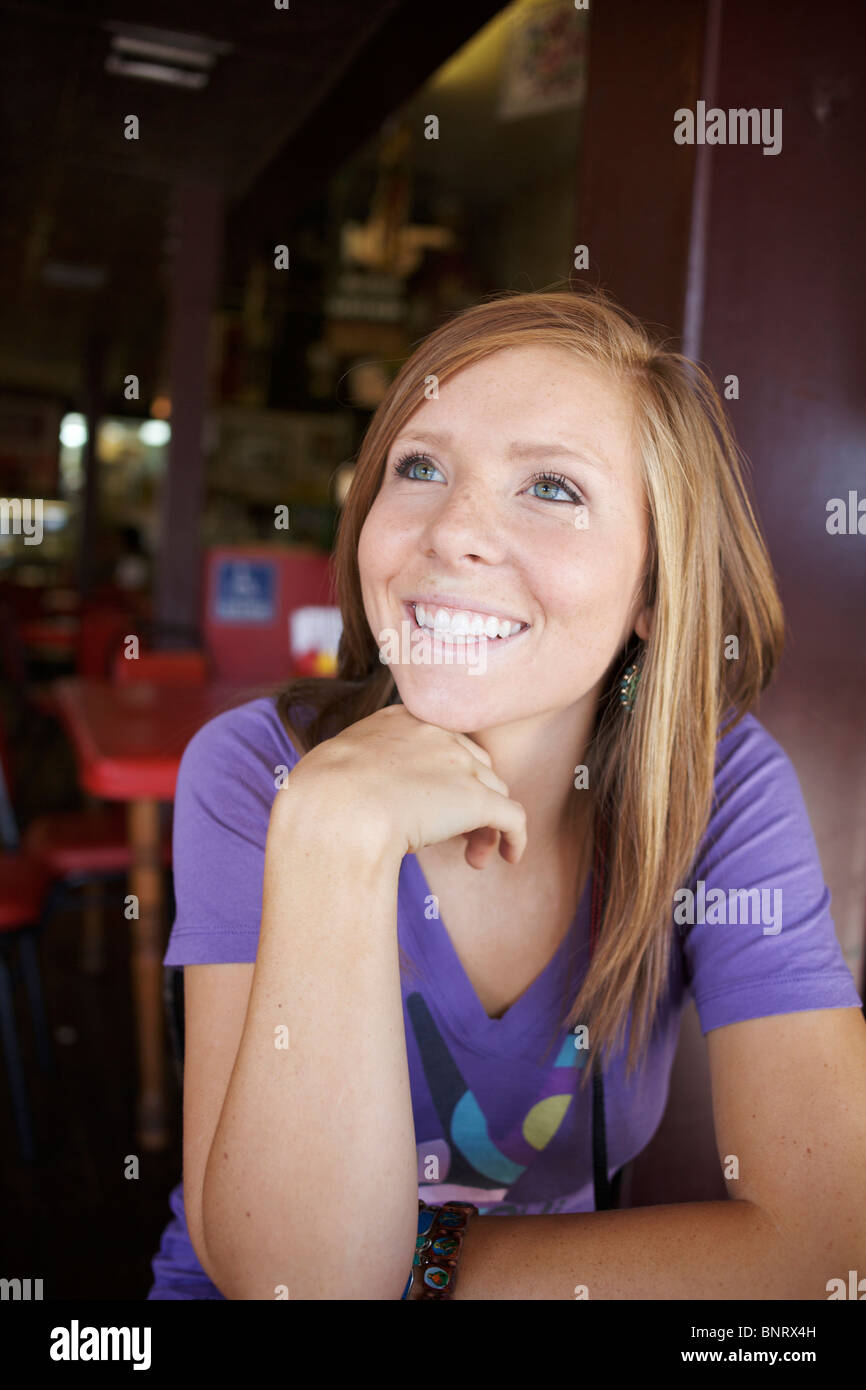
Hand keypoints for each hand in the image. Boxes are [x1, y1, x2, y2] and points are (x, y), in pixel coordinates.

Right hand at [281, 704, 526, 869]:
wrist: (332, 810)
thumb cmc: (319, 800)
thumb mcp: (335, 771)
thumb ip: (358, 774)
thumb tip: (352, 800)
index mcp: (401, 721)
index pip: (442, 744)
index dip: (446, 777)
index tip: (432, 806)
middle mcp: (437, 734)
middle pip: (474, 766)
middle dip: (471, 801)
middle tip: (457, 836)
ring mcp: (460, 764)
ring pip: (494, 793)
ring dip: (487, 825)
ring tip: (472, 858)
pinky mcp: (477, 799)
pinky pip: (513, 817)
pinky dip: (516, 838)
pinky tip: (511, 858)